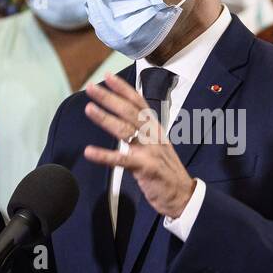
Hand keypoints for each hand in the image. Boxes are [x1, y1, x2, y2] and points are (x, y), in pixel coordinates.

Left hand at [81, 74, 195, 219]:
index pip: (139, 103)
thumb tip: (125, 119)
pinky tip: (89, 152)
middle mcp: (154, 135)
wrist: (183, 195)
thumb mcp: (157, 145)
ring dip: (105, 118)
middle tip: (91, 88)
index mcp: (155, 128)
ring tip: (88, 108)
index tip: (108, 76)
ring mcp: (151, 151)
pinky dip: (105, 155)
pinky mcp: (146, 168)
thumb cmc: (166, 171)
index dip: (124, 89)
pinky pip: (122, 160)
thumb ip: (143, 132)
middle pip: (130, 112)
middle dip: (110, 98)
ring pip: (126, 130)